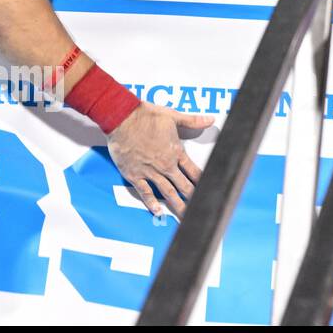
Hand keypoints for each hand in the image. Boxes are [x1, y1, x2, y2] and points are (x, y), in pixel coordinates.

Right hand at [107, 103, 212, 218]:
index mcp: (176, 152)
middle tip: (201, 210)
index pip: (194, 171)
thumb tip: (210, 119)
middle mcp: (165, 165)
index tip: (209, 190)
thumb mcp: (174, 116)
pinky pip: (144, 192)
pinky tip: (157, 211)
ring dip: (177, 205)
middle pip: (183, 186)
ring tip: (185, 216)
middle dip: (193, 198)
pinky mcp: (134, 174)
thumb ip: (193, 121)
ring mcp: (149, 171)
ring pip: (167, 192)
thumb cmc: (147, 116)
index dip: (203, 181)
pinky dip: (151, 203)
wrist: (123, 119)